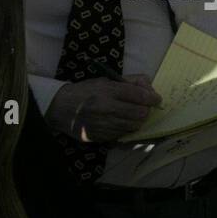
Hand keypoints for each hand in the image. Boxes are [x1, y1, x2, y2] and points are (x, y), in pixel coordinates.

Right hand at [45, 75, 160, 142]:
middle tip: (142, 108)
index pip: (139, 96)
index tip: (156, 99)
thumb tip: (150, 87)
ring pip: (134, 126)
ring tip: (130, 115)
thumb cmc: (86, 91)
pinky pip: (122, 134)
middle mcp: (106, 108)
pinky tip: (118, 122)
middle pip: (140, 113)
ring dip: (136, 121)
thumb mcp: (105, 80)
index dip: (152, 98)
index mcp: (107, 90)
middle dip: (145, 110)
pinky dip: (125, 128)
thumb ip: (129, 81)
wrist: (60, 108)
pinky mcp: (99, 136)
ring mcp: (102, 124)